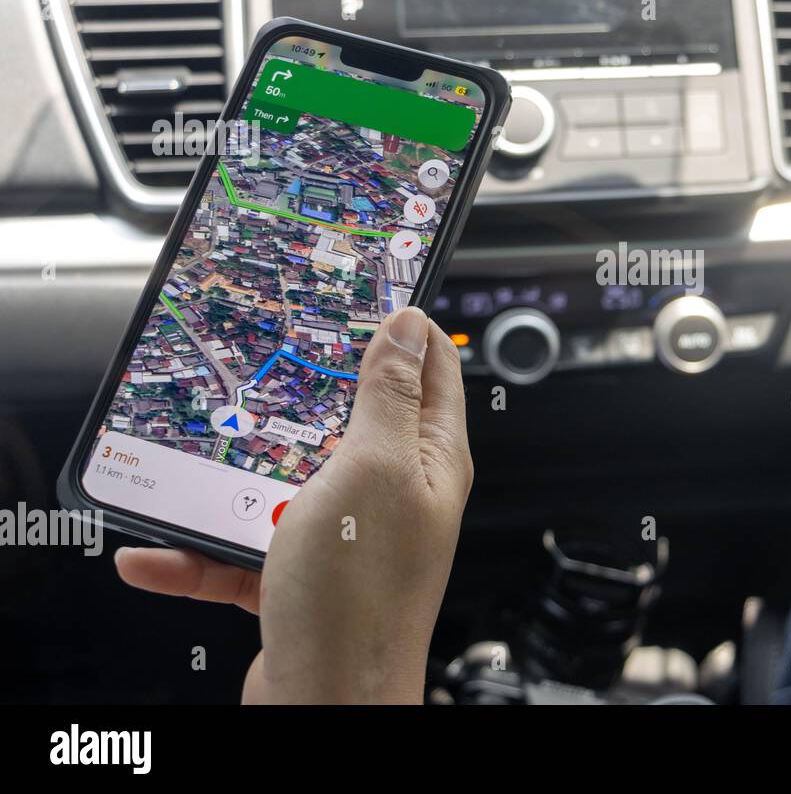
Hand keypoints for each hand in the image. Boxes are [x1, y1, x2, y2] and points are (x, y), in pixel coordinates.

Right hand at [114, 306, 472, 703]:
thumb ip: (388, 399)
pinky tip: (154, 552)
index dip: (402, 326)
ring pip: (287, 480)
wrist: (324, 706)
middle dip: (306, 393)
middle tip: (261, 360)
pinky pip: (242, 549)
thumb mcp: (373, 469)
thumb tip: (409, 326)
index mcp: (428, 459)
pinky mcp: (300, 576)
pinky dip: (199, 551)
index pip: (431, 370)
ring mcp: (347, 535)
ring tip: (198, 457)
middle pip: (351, 419)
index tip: (362, 291)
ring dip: (238, 475)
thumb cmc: (359, 594)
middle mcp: (394, 493)